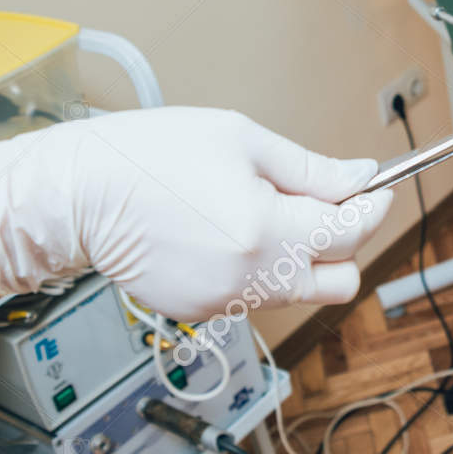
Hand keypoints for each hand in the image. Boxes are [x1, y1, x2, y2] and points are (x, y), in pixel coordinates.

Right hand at [0, 107, 391, 319]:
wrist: (76, 198)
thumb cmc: (148, 156)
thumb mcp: (241, 140)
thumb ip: (310, 168)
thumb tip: (362, 178)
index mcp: (268, 229)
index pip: (353, 231)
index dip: (374, 206)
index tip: (376, 189)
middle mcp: (253, 277)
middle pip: (342, 280)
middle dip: (346, 243)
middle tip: (324, 204)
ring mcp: (227, 301)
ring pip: (302, 292)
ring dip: (305, 257)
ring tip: (264, 212)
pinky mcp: (203, 312)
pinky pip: (259, 296)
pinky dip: (263, 269)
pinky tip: (229, 233)